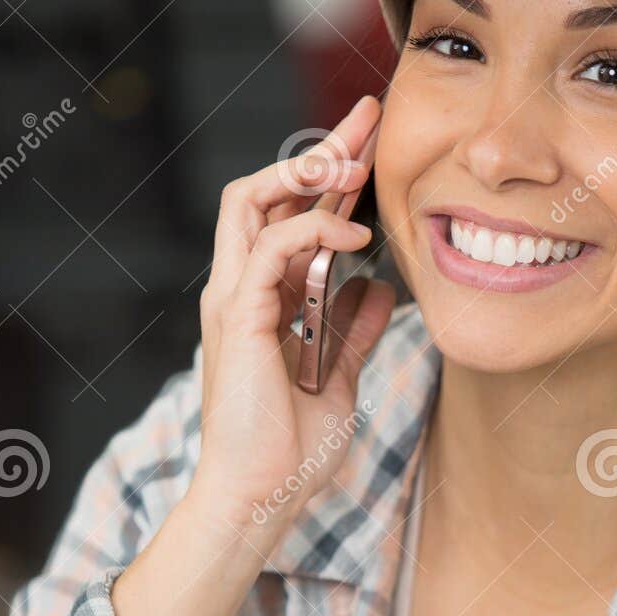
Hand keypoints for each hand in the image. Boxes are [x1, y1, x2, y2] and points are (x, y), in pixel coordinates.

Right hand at [191, 91, 395, 545]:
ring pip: (250, 201)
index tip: (372, 143)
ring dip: (306, 174)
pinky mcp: (239, 317)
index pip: (290, 216)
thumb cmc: (290, 449)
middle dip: (317, 149)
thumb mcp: (339, 377)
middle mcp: (241, 290)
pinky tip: (356, 236)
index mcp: (263, 301)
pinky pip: (272, 249)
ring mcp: (235, 301)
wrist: (260, 496)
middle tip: (367, 119)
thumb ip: (353, 331)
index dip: (329, 176)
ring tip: (354, 164)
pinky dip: (315, 232)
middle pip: (265, 191)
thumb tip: (381, 291)